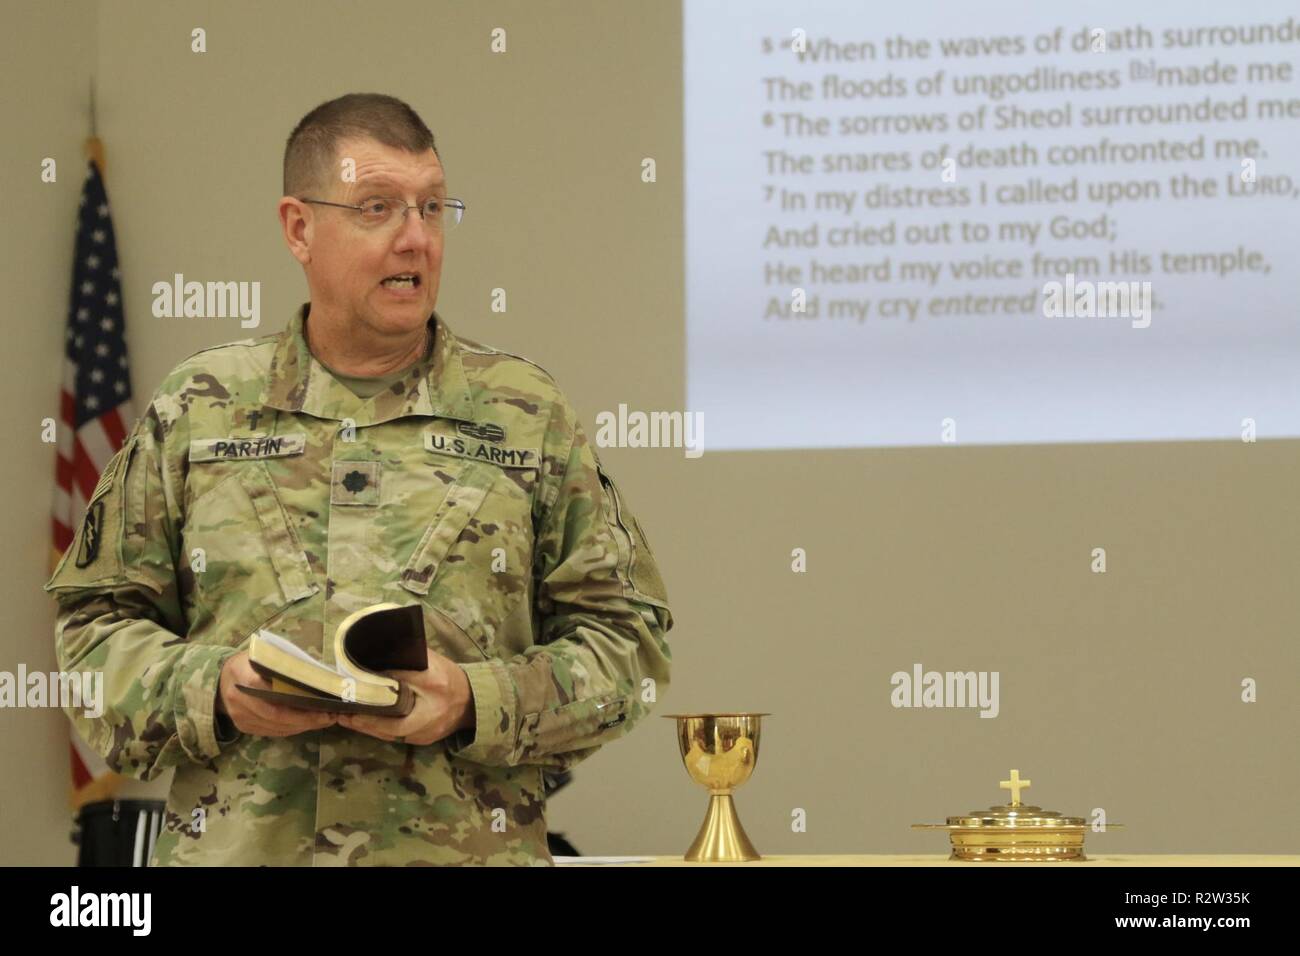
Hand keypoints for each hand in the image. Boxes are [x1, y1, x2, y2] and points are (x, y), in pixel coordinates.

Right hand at [217, 650, 337, 736]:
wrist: (220, 679)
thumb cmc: (249, 663)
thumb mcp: (264, 654)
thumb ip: (284, 663)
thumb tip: (316, 672)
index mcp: (246, 677)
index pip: (274, 694)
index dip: (299, 704)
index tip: (322, 705)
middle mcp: (241, 700)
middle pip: (277, 716)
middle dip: (306, 720)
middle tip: (329, 717)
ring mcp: (240, 716)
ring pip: (275, 727)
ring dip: (301, 727)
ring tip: (323, 721)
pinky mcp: (243, 727)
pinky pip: (271, 732)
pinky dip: (290, 729)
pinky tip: (305, 724)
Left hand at [338, 648, 473, 745]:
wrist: (472, 699)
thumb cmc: (448, 676)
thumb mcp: (428, 664)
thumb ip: (403, 664)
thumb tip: (372, 663)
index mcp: (434, 689)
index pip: (401, 700)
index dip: (374, 710)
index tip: (353, 705)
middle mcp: (429, 718)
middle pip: (390, 729)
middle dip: (365, 723)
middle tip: (343, 716)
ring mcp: (427, 734)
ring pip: (391, 735)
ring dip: (369, 728)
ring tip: (348, 718)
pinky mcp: (424, 739)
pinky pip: (397, 737)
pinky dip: (380, 729)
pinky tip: (366, 722)